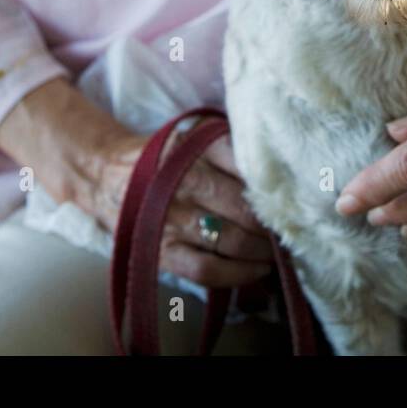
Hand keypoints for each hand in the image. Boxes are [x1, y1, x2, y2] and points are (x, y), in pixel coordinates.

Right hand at [0, 79, 273, 286]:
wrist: (106, 173)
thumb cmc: (166, 153)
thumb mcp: (196, 132)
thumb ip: (233, 144)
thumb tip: (282, 161)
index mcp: (196, 148)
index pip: (248, 167)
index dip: (278, 185)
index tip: (299, 194)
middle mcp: (185, 183)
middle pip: (246, 209)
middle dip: (276, 222)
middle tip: (296, 225)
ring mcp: (172, 220)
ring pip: (232, 242)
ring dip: (265, 250)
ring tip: (281, 249)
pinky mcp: (163, 251)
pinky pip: (208, 271)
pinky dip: (239, 275)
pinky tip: (258, 270)